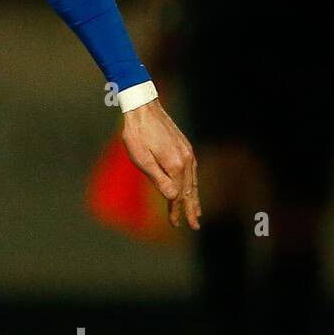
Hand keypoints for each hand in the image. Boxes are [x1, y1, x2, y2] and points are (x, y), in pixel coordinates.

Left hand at [121, 98, 200, 229]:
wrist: (143, 108)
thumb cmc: (137, 134)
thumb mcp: (142, 159)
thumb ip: (158, 179)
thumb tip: (173, 198)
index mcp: (176, 165)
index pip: (178, 195)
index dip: (177, 211)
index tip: (176, 225)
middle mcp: (186, 159)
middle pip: (190, 190)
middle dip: (190, 208)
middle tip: (194, 226)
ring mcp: (187, 152)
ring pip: (193, 180)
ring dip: (194, 197)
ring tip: (196, 212)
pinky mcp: (185, 146)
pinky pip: (191, 171)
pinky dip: (192, 183)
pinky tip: (192, 188)